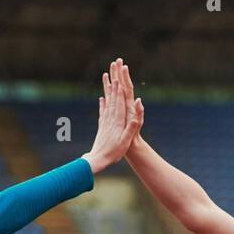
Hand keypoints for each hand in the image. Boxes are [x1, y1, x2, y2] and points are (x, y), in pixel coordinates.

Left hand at [83, 58, 143, 173]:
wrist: (97, 160)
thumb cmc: (113, 153)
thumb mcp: (125, 142)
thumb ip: (130, 129)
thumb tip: (136, 117)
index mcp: (117, 122)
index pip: (119, 104)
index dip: (119, 92)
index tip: (119, 80)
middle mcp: (109, 119)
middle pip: (112, 98)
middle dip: (113, 85)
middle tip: (114, 73)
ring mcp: (104, 122)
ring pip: (107, 102)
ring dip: (108, 90)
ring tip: (107, 79)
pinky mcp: (101, 126)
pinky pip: (102, 112)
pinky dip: (102, 103)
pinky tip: (101, 98)